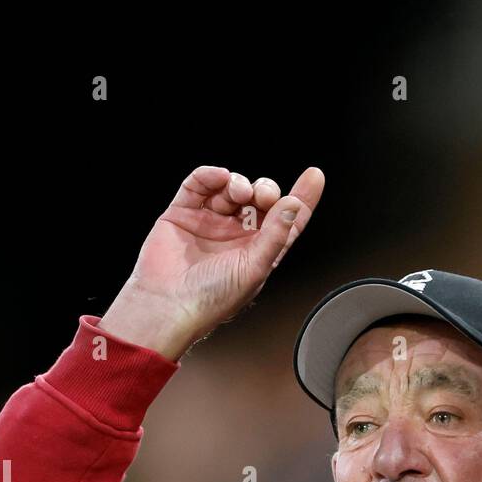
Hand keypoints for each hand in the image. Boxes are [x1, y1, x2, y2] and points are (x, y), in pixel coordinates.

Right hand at [99, 164, 324, 358]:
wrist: (168, 305)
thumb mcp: (254, 268)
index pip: (286, 221)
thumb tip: (294, 204)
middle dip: (264, 190)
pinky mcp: (183, 213)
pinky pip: (198, 185)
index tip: (314, 176)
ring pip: (230, 189)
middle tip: (262, 194)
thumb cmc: (211, 298)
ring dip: (238, 183)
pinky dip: (209, 175)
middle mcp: (235, 235)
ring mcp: (209, 222)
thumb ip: (276, 235)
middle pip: (259, 200)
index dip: (301, 199)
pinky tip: (217, 177)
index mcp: (257, 252)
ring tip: (237, 191)